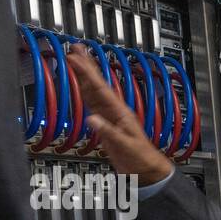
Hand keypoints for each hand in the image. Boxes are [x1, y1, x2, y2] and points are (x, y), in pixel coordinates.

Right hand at [68, 46, 174, 185]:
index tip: (76, 58)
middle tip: (75, 49)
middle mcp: (114, 111)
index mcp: (120, 112)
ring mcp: (109, 116)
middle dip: (86, 66)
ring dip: (83, 76)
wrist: (145, 170)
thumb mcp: (124, 145)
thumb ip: (108, 132)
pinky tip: (80, 86)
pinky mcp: (105, 124)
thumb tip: (92, 119)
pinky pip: (92, 105)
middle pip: (96, 84)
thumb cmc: (140, 157)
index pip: (100, 87)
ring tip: (75, 61)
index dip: (87, 72)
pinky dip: (84, 94)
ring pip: (93, 91)